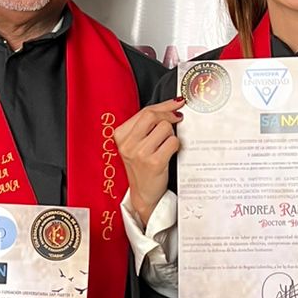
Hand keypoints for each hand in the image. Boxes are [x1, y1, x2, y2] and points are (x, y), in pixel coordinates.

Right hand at [114, 100, 181, 226]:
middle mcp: (128, 144)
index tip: (177, 103)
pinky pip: (173, 142)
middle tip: (176, 120)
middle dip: (168, 116)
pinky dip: (176, 146)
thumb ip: (150, 123)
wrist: (143, 194)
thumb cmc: (143, 166)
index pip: (145, 111)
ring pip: (165, 128)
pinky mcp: (154, 163)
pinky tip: (170, 153)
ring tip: (165, 146)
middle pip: (153, 116)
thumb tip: (174, 103)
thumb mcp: (137, 143)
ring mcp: (140, 154)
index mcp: (121, 135)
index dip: (165, 105)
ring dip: (171, 135)